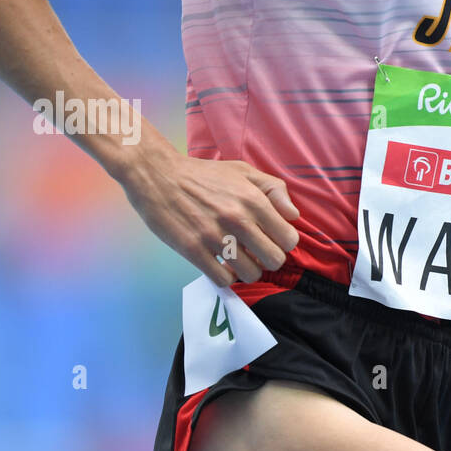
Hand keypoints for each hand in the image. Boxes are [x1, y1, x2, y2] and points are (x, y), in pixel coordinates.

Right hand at [120, 146, 300, 285]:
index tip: (269, 239)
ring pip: (251, 275)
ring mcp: (215, 237)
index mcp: (254, 200)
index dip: (282, 243)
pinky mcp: (193, 250)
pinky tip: (219, 264)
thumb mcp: (243, 171)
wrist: (157, 174)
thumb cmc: (204, 174)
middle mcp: (238, 220)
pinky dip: (225, 276)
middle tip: (254, 253)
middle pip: (274, 261)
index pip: (289, 240)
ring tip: (237, 260)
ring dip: (246, 271)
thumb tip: (292, 215)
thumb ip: (274, 190)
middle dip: (267, 260)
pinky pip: (223, 279)